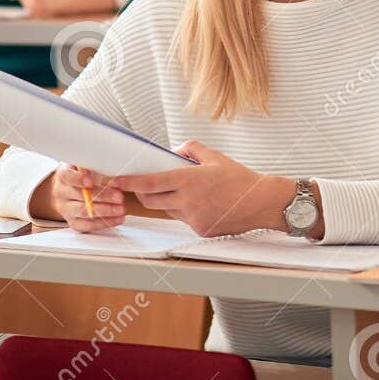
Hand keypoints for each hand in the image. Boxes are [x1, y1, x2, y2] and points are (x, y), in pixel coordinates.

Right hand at [45, 163, 125, 232]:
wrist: (65, 190)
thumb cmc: (79, 174)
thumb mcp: (82, 165)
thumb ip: (91, 165)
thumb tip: (109, 164)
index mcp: (63, 175)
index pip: (69, 176)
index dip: (79, 179)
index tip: (90, 181)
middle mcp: (61, 193)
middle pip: (80, 197)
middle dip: (102, 197)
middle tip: (119, 197)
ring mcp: (66, 209)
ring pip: (84, 212)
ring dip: (105, 211)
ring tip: (121, 209)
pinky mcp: (72, 222)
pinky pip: (87, 226)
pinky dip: (104, 223)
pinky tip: (117, 219)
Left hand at [111, 141, 293, 237]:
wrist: (261, 203)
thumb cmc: (240, 178)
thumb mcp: (215, 156)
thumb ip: (191, 149)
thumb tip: (174, 150)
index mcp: (189, 180)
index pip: (150, 183)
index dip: (130, 182)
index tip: (117, 179)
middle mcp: (188, 201)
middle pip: (151, 200)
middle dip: (144, 192)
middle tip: (146, 184)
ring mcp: (193, 218)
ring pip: (167, 210)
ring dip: (168, 201)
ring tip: (188, 192)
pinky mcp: (200, 230)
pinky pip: (183, 219)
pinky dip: (186, 211)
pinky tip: (204, 204)